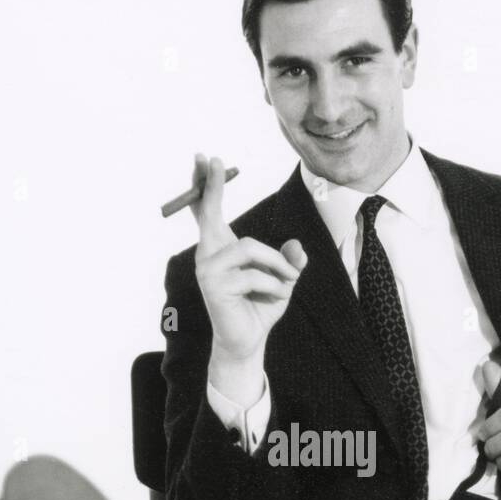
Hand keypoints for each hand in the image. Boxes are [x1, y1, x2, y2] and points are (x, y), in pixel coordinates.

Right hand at [190, 154, 306, 366]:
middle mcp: (208, 255)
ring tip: (287, 281)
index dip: (206, 187)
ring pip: (249, 248)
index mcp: (220, 249)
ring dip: (276, 264)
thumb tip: (296, 247)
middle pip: (210, 214)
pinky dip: (274, 285)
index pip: (209, 213)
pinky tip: (276, 296)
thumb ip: (289, 261)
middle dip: (211, 185)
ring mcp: (207, 270)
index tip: (204, 159)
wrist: (247, 342)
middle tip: (210, 158)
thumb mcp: (282, 279)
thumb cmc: (260, 307)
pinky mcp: (214, 286)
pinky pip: (253, 275)